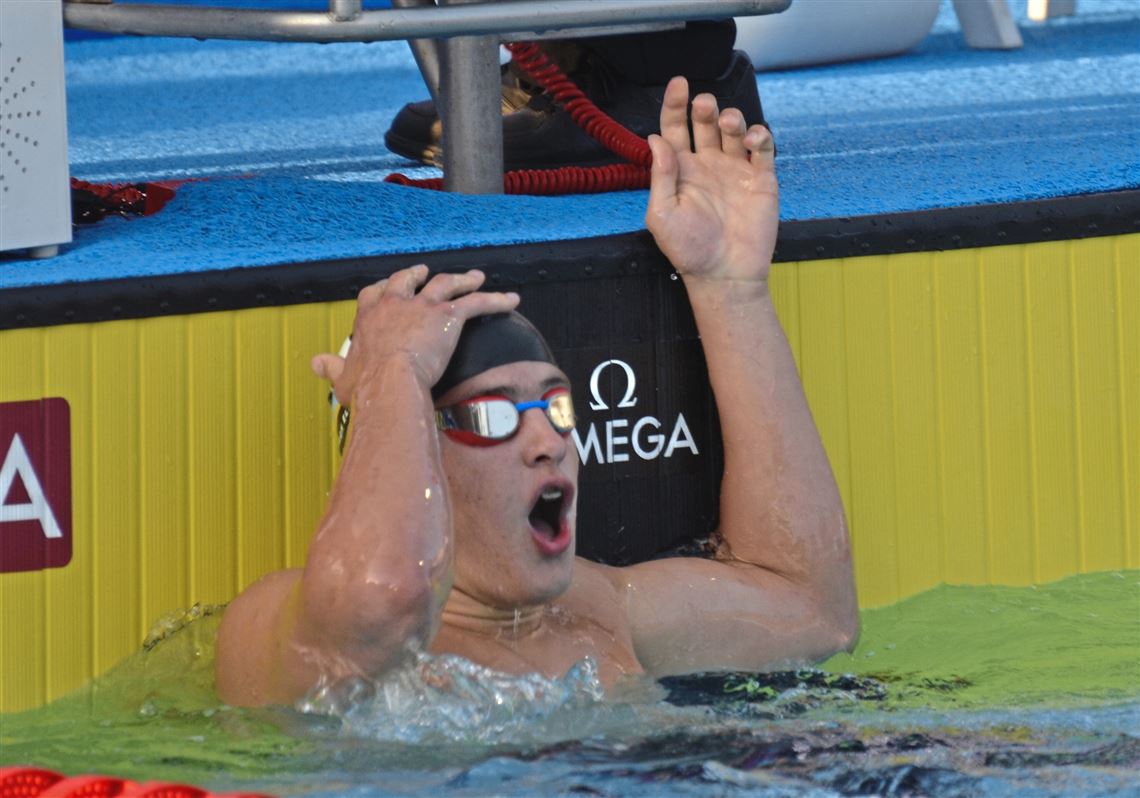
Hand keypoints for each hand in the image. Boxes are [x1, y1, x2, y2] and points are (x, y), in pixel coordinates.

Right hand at [311, 265, 518, 403]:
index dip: (383, 289)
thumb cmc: (367, 385)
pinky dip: (496, 299)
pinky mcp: (448, 315)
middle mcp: (395, 304)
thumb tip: (316, 363)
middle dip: (418, 274)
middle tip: (426, 271)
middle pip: (409, 280)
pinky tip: (511, 299)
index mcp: (369, 316)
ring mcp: (423, 307)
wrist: (390, 383)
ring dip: (463, 279)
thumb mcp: (342, 376)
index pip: (374, 294)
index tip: (388, 287)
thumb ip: (331, 366)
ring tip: (476, 277)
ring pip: (446, 284)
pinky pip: (477, 302)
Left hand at [645, 77, 777, 283]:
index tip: (678, 84)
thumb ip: (660, 175)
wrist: (724, 274)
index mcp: (682, 170)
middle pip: (706, 123)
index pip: (676, 128)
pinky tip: (752, 139)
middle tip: (704, 106)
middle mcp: (708, 165)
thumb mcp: (662, 214)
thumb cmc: (688, 250)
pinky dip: (760, 136)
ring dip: (731, 119)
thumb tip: (655, 139)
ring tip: (728, 123)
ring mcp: (735, 170)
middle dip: (704, 108)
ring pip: (735, 130)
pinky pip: (763, 149)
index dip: (675, 105)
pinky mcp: (761, 180)